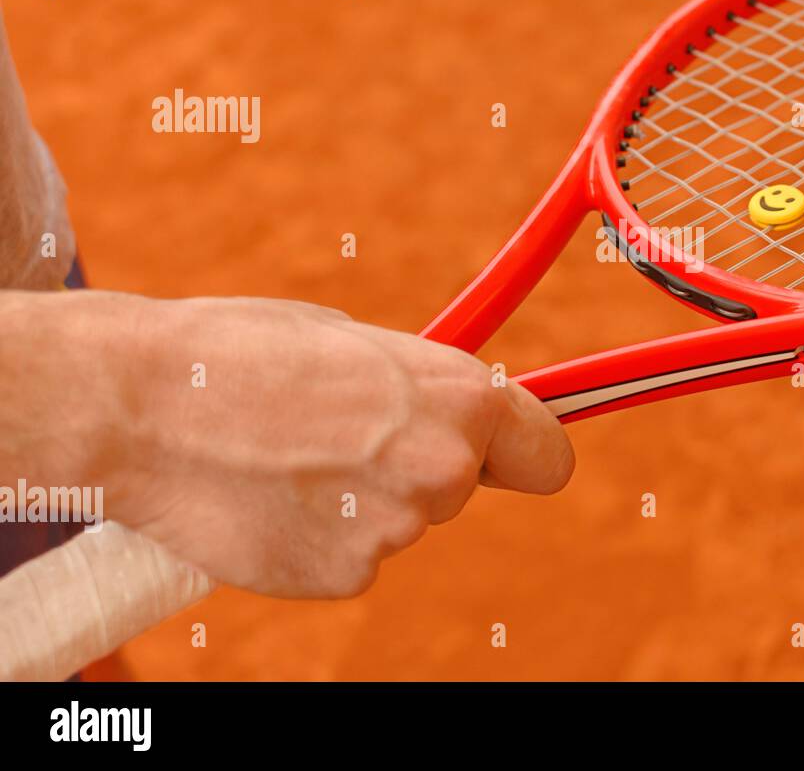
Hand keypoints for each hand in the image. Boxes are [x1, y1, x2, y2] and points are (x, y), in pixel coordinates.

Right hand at [32, 292, 573, 597]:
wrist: (138, 408)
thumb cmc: (243, 353)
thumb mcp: (356, 343)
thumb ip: (422, 388)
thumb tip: (456, 416)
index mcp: (461, 399)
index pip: (547, 455)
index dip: (523, 452)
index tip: (505, 454)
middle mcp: (444, 471)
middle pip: (461, 486)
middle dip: (416, 467)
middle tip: (339, 434)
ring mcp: (395, 533)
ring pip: (400, 521)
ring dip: (360, 501)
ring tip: (286, 458)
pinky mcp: (342, 578)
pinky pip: (351, 557)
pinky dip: (319, 537)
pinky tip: (269, 498)